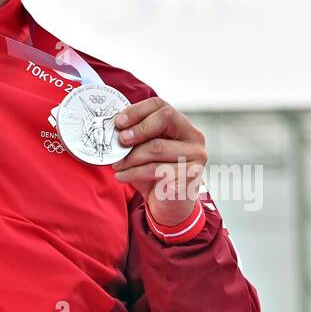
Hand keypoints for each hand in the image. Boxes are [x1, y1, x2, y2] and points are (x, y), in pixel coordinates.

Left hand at [109, 97, 206, 227]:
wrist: (168, 205)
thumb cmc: (154, 173)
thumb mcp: (144, 150)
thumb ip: (135, 136)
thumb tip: (114, 126)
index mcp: (183, 125)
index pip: (161, 106)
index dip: (137, 111)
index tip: (118, 123)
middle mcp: (194, 138)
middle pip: (165, 119)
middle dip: (138, 129)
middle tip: (119, 140)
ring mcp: (196, 157)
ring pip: (157, 147)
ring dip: (130, 156)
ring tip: (115, 164)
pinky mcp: (190, 176)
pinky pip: (156, 169)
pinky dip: (133, 173)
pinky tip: (121, 176)